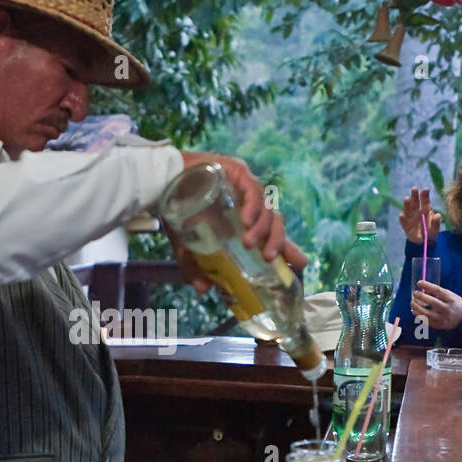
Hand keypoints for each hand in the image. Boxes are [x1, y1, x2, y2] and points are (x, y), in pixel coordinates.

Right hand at [180, 152, 307, 291]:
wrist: (160, 182)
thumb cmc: (177, 210)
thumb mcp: (187, 244)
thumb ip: (195, 266)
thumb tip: (202, 289)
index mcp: (243, 219)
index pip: (271, 234)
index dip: (287, 247)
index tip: (300, 263)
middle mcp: (249, 203)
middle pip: (275, 222)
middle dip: (278, 242)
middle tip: (270, 258)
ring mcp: (245, 187)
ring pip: (267, 208)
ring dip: (262, 228)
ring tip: (249, 244)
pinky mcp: (238, 172)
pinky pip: (254, 190)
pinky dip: (253, 206)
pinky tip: (246, 220)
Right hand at [399, 186, 441, 245]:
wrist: (422, 241)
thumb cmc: (430, 232)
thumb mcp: (435, 229)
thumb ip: (436, 222)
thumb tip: (438, 215)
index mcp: (426, 210)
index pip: (425, 200)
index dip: (425, 195)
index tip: (426, 189)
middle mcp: (417, 211)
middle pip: (415, 202)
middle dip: (414, 195)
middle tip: (414, 188)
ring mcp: (410, 217)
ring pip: (408, 209)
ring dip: (407, 204)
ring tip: (407, 198)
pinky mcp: (405, 225)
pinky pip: (403, 221)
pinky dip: (402, 219)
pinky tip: (401, 216)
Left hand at [410, 280, 461, 331]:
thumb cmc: (456, 305)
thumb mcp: (452, 296)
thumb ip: (440, 294)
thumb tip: (424, 289)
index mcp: (452, 299)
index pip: (438, 291)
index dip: (427, 286)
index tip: (419, 283)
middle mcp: (447, 309)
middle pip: (432, 302)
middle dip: (421, 297)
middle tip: (415, 293)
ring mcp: (443, 318)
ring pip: (427, 313)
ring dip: (417, 307)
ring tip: (412, 302)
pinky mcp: (439, 325)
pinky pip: (426, 321)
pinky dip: (419, 316)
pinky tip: (415, 311)